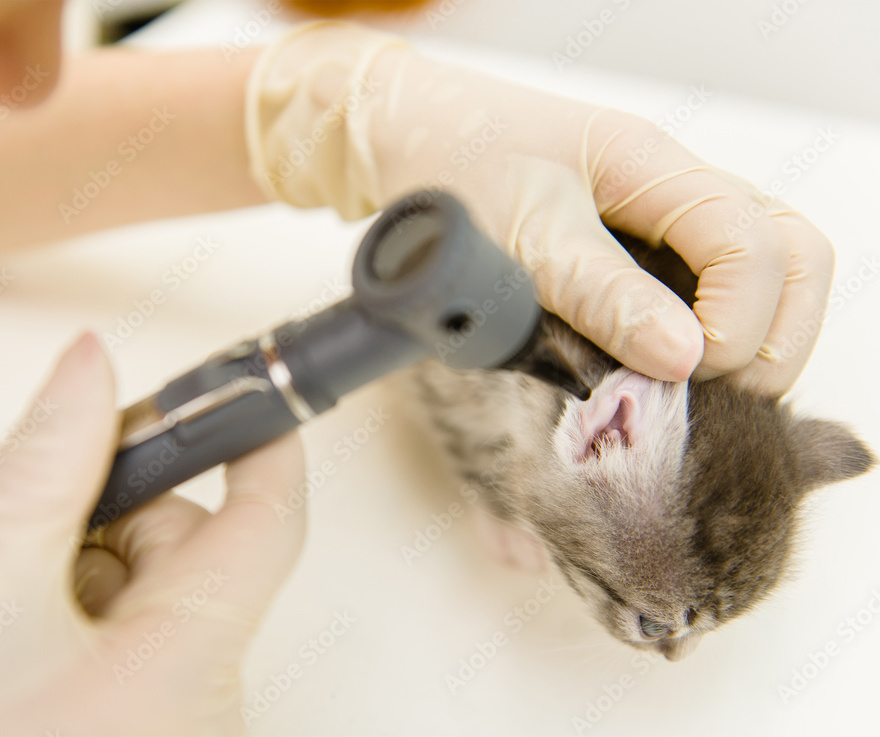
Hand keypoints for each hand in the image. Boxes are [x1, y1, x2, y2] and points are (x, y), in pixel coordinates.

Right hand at [0, 334, 305, 735]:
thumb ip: (44, 466)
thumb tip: (89, 366)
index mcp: (195, 653)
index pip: (268, 515)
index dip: (258, 438)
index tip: (236, 392)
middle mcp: (204, 694)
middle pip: (187, 550)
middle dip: (108, 521)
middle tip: (26, 539)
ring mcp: (174, 718)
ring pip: (141, 596)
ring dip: (73, 576)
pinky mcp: (143, 729)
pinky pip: (124, 644)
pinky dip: (69, 622)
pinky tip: (10, 653)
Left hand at [246, 22, 833, 393]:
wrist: (408, 144)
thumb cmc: (452, 170)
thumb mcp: (519, 236)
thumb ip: (598, 293)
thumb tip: (680, 359)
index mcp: (650, 165)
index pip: (753, 241)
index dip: (738, 320)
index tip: (682, 370)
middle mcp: (676, 190)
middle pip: (793, 254)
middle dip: (774, 336)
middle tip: (712, 389)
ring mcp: (667, 222)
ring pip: (772, 271)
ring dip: (760, 339)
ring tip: (702, 388)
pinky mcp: (644, 254)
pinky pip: (719, 290)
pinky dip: (721, 337)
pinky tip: (680, 372)